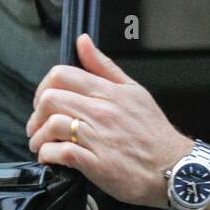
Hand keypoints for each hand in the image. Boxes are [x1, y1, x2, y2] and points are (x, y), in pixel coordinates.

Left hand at [26, 33, 193, 208]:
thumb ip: (104, 67)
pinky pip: (60, 153)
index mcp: (110, 93)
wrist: (173, 168)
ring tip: (42, 144)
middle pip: (50, 99)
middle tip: (39, 125)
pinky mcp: (97, 163)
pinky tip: (52, 158)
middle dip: (36, 113)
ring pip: (52, 125)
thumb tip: (83, 42)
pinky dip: (48, 156)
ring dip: (39, 137)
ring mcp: (99, 138)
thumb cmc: (154, 133)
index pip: (62, 75)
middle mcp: (103, 112)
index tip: (44, 100)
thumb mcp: (134, 91)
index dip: (43, 87)